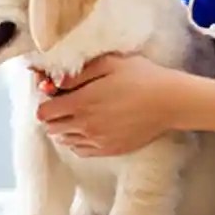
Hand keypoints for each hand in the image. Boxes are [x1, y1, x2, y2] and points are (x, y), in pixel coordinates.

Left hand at [34, 53, 178, 156]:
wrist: (170, 102)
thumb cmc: (142, 78)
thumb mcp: (108, 63)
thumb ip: (78, 73)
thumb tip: (55, 81)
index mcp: (82, 102)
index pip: (44, 112)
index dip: (45, 101)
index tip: (55, 92)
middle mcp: (85, 125)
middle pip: (51, 128)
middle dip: (52, 114)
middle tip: (64, 102)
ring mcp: (97, 141)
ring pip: (64, 140)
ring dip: (64, 128)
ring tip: (78, 113)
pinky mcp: (109, 150)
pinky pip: (81, 151)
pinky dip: (77, 140)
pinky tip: (88, 128)